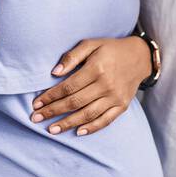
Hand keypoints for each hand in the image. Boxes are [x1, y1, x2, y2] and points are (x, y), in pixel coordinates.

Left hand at [30, 37, 151, 136]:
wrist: (139, 57)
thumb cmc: (110, 49)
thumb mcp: (91, 44)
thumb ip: (72, 56)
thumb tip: (54, 72)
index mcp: (96, 68)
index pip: (68, 86)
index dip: (50, 96)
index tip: (36, 103)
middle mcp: (106, 84)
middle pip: (75, 102)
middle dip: (53, 111)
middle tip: (36, 118)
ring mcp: (115, 97)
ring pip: (88, 114)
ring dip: (68, 123)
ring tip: (52, 129)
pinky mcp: (122, 106)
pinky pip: (105, 120)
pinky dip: (91, 128)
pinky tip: (77, 132)